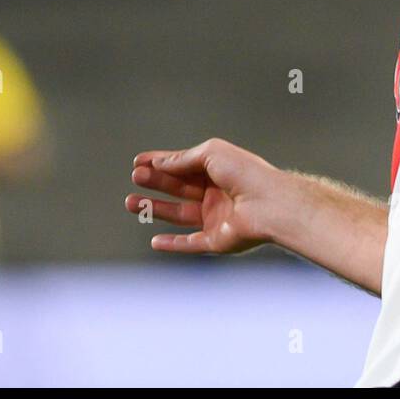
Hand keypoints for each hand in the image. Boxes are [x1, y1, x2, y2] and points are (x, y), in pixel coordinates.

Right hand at [125, 137, 282, 253]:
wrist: (269, 204)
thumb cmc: (245, 173)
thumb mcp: (210, 154)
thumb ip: (182, 159)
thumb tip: (158, 162)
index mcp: (217, 170)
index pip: (183, 165)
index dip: (160, 163)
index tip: (137, 161)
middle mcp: (216, 194)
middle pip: (178, 188)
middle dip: (155, 182)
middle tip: (136, 177)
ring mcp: (216, 217)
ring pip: (179, 215)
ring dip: (154, 209)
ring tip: (130, 202)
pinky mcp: (217, 240)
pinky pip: (190, 243)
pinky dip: (172, 244)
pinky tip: (155, 240)